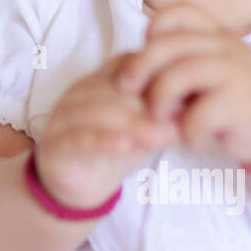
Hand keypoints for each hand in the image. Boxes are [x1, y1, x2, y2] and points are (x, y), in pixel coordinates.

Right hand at [34, 54, 179, 208]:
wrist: (79, 185)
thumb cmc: (113, 148)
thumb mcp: (141, 128)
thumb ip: (161, 114)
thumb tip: (195, 105)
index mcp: (101, 80)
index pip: (127, 65)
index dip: (154, 75)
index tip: (185, 90)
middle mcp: (80, 93)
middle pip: (114, 89)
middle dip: (149, 104)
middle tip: (179, 117)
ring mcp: (64, 117)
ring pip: (98, 113)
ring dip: (132, 124)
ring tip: (160, 136)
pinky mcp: (55, 144)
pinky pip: (80, 139)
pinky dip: (103, 141)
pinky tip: (124, 146)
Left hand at [114, 1, 250, 166]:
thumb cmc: (231, 102)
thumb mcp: (208, 72)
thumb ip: (178, 62)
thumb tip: (130, 67)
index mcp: (216, 35)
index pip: (178, 12)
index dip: (154, 30)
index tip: (143, 54)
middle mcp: (226, 48)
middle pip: (169, 45)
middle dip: (140, 68)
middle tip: (127, 90)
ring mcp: (236, 74)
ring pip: (181, 75)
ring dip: (159, 100)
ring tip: (159, 119)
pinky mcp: (241, 105)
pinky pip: (199, 115)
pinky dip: (188, 132)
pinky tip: (192, 139)